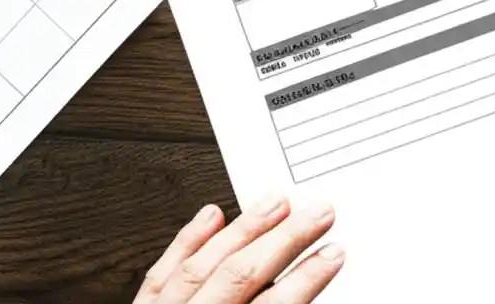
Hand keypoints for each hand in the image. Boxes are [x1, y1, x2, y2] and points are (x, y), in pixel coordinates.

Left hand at [134, 195, 342, 303]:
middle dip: (285, 241)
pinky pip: (160, 273)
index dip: (307, 278)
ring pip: (202, 265)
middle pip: (241, 275)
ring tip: (275, 203)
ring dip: (243, 230)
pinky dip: (187, 242)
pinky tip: (210, 216)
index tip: (333, 253)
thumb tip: (305, 292)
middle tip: (318, 213)